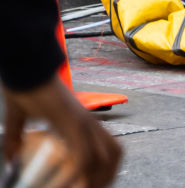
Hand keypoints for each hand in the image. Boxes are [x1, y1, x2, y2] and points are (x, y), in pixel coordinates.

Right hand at [3, 78, 121, 187]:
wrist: (27, 67)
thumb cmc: (26, 88)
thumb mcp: (20, 118)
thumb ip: (17, 137)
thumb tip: (11, 156)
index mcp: (82, 121)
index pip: (109, 147)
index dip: (108, 168)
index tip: (95, 184)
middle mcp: (88, 121)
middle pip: (115, 153)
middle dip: (107, 176)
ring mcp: (83, 121)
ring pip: (105, 156)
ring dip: (97, 178)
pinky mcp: (72, 123)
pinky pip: (84, 154)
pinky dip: (81, 173)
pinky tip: (71, 185)